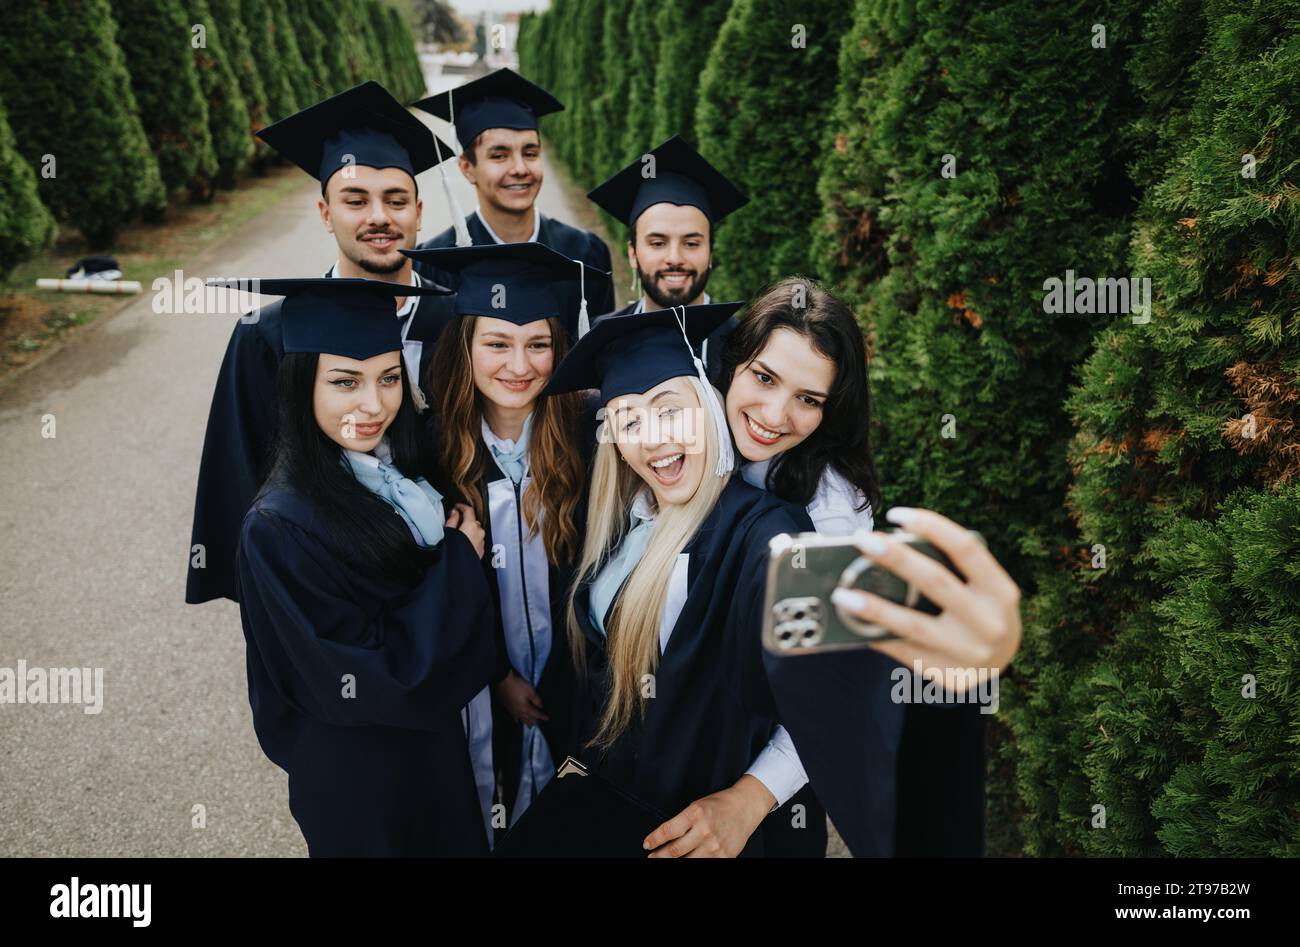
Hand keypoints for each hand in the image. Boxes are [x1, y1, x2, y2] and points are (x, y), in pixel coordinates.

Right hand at [444, 502, 484, 557]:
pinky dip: (472, 539)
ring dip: (469, 530)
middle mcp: (479, 532)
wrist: (460, 568)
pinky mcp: (482, 550)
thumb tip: (454, 512)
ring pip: (476, 531)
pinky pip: (477, 540)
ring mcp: (482, 541)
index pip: (469, 510)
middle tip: (456, 522)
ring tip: (459, 535)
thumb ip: (452, 520)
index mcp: (471, 525)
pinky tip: (464, 543)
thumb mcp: (449, 532)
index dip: (462, 506)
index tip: (457, 507)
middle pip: (473, 521)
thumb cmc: (453, 551)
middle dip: (465, 520)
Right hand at [493, 670, 548, 725]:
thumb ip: (536, 699)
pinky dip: (517, 720)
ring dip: (526, 722)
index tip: (547, 719)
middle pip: (528, 719)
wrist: (503, 681)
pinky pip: (514, 717)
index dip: (542, 716)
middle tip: (538, 724)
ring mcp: (512, 710)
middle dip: (534, 721)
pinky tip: (517, 721)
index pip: (536, 714)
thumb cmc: (518, 686)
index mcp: (525, 708)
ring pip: (521, 719)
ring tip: (530, 726)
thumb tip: (540, 707)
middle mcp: (519, 712)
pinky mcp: (508, 708)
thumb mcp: (530, 691)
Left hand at [643, 775, 773, 857]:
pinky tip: (687, 861)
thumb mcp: (697, 806)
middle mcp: (705, 830)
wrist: (745, 807)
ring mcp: (715, 846)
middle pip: (675, 850)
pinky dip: (692, 864)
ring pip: (688, 861)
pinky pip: (704, 864)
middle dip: (659, 856)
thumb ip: (683, 822)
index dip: (654, 839)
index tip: (647, 844)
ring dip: (672, 862)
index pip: (668, 831)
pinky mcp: (724, 856)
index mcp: (695, 814)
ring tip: (663, 861)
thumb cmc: (719, 805)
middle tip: (651, 857)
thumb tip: (666, 838)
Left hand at [830, 507, 1020, 689]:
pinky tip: (854, 623)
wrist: (1002, 663)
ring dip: (874, 608)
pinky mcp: (948, 676)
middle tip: (862, 540)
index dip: (932, 526)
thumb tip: (891, 543)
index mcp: (1000, 591)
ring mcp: (969, 653)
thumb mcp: (983, 588)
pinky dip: (878, 635)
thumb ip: (953, 568)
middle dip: (896, 558)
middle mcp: (989, 622)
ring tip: (842, 594)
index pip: (966, 549)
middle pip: (935, 582)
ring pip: (913, 625)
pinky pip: (905, 652)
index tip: (896, 514)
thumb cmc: (981, 611)